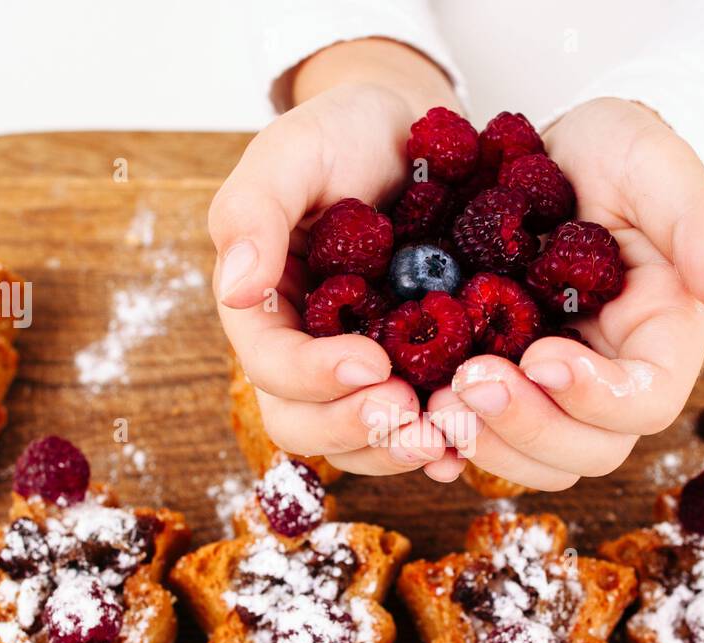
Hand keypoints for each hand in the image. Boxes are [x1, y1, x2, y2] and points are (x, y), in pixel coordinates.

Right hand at [209, 40, 465, 481]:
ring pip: (357, 441)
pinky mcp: (413, 374)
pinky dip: (438, 446)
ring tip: (446, 437)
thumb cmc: (345, 132)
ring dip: (396, 449)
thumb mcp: (294, 151)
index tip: (370, 363)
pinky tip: (466, 451)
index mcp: (264, 306)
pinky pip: (412, 429)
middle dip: (354, 428)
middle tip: (410, 415)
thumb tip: (236, 289)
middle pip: (304, 421)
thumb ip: (254, 212)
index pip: (271, 364)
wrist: (414, 131)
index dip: (313, 376)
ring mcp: (359, 369)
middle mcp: (305, 350)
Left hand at [429, 97, 703, 490]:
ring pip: (533, 459)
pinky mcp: (502, 385)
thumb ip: (703, 227)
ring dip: (484, 442)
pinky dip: (448, 438)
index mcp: (660, 341)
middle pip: (586, 450)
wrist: (551, 155)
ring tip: (434, 399)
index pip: (645, 402)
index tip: (544, 359)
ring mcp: (553, 393)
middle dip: (527, 428)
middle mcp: (609, 381)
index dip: (597, 398)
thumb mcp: (657, 167)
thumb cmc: (615, 153)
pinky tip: (412, 413)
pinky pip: (483, 438)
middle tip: (469, 384)